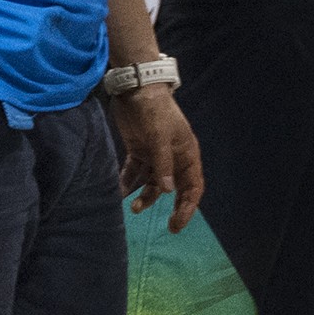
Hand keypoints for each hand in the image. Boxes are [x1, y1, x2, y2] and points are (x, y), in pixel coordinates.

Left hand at [110, 86, 203, 231]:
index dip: (188, 206)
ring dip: (145, 196)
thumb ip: (163, 164)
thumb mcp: (160, 137)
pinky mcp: (138, 150)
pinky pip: (135, 173)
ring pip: (153, 183)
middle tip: (168, 226)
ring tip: (133, 207)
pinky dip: (128, 183)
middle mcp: (173, 157)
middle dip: (172, 207)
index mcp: (187, 154)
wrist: (135, 88)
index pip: (193, 186)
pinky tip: (120, 193)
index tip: (178, 223)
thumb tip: (167, 191)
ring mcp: (155, 155)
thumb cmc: (155, 110)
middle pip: (175, 188)